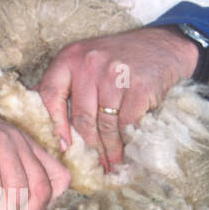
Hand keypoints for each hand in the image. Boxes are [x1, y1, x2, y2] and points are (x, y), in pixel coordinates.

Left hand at [37, 28, 201, 171]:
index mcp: (70, 57)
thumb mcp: (86, 62)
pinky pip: (127, 124)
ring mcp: (115, 74)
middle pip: (81, 117)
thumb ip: (65, 86)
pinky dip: (127, 140)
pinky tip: (128, 150)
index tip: (62, 147)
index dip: (53, 124)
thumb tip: (45, 124)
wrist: (162, 46)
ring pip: (105, 126)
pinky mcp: (139, 87)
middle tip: (92, 164)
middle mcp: (89, 63)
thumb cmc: (118, 60)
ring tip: (111, 163)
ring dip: (109, 150)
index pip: (49, 94)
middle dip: (88, 146)